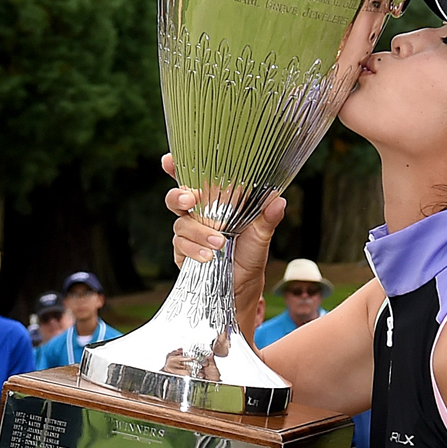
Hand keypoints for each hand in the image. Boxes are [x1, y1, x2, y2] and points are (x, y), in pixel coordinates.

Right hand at [163, 154, 284, 309]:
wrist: (244, 287)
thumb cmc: (251, 254)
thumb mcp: (262, 234)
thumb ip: (267, 216)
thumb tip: (278, 200)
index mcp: (214, 201)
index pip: (193, 180)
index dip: (176, 168)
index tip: (168, 160)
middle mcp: (197, 214)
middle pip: (176, 198)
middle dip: (178, 196)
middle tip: (190, 200)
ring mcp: (188, 234)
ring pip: (181, 224)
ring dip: (198, 232)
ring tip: (219, 242)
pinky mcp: (183, 253)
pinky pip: (180, 247)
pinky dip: (194, 250)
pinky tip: (209, 256)